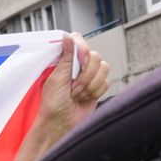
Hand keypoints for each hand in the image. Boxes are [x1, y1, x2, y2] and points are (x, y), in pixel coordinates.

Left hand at [13, 33, 109, 160]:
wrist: (60, 124)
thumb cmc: (53, 104)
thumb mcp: (57, 78)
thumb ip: (65, 57)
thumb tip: (68, 37)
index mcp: (65, 59)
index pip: (79, 41)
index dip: (82, 50)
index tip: (78, 61)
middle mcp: (79, 65)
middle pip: (95, 56)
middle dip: (85, 75)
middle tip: (72, 88)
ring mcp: (90, 75)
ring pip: (104, 68)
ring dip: (89, 85)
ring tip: (77, 95)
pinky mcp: (98, 86)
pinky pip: (107, 82)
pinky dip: (95, 92)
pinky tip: (84, 99)